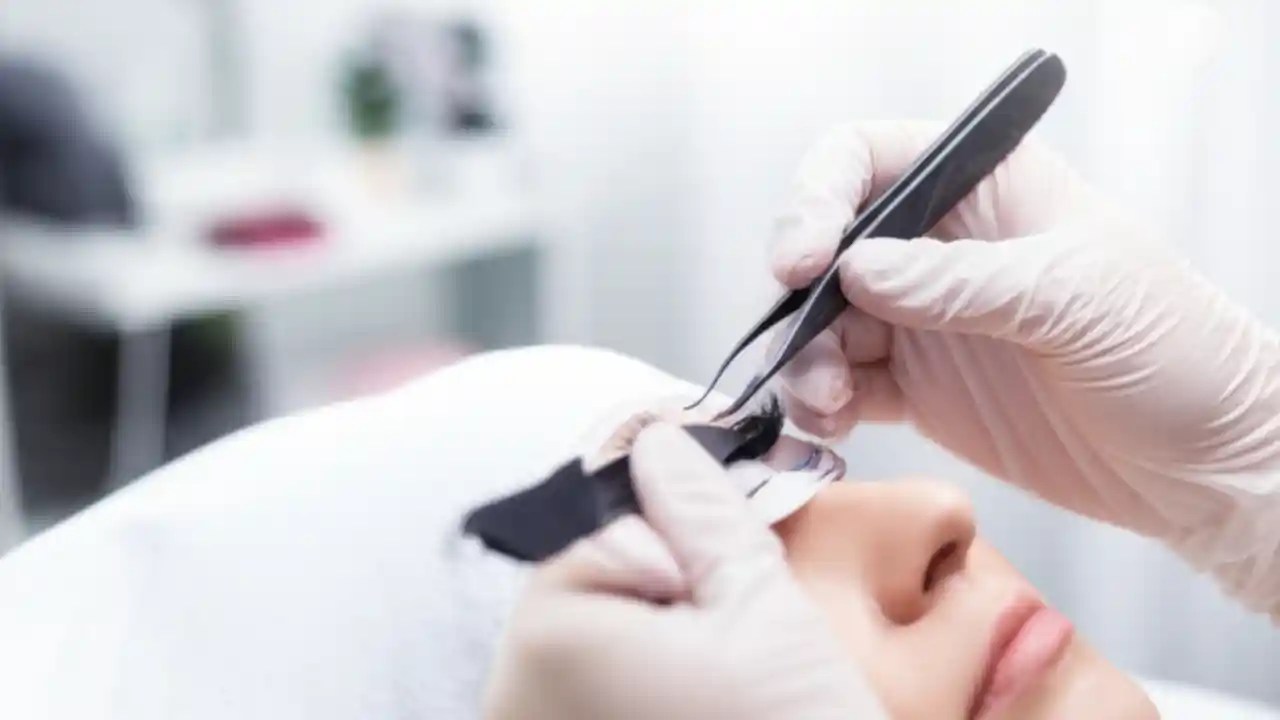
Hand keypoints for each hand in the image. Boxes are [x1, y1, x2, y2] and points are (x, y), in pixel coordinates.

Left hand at [481, 424, 887, 719]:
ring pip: (594, 653)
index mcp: (552, 638)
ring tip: (732, 683)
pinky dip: (643, 693)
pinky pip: (595, 702)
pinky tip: (706, 711)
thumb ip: (703, 512)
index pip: (599, 530)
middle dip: (665, 590)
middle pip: (590, 594)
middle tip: (741, 629)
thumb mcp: (763, 607)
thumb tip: (661, 441)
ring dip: (658, 646)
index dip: (675, 532)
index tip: (729, 545)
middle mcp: (514, 699)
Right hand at [769, 121, 1279, 617]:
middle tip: (806, 349)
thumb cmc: (1174, 349)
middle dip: (800, 297)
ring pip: (824, 323)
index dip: (818, 198)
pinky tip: (833, 423)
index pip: (867, 160)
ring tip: (826, 400)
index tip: (804, 258)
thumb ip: (959, 282)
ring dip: (805, 359)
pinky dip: (823, 404)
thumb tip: (857, 270)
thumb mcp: (1073, 296)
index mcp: (985, 189)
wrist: (1207, 462)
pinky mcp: (920, 388)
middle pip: (828, 248)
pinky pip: (844, 386)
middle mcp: (943, 247)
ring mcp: (926, 321)